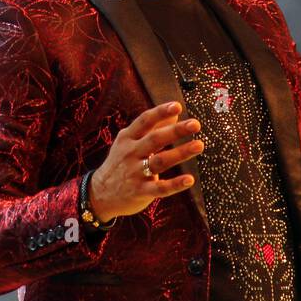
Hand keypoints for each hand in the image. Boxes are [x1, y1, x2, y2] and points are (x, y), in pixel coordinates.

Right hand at [88, 101, 202, 220]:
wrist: (100, 194)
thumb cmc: (120, 162)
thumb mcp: (130, 142)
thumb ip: (152, 128)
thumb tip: (176, 113)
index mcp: (128, 138)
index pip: (144, 121)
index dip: (160, 112)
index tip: (177, 106)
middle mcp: (131, 153)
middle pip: (155, 139)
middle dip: (175, 131)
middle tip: (195, 124)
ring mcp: (135, 173)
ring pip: (160, 161)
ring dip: (180, 153)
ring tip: (199, 145)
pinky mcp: (141, 191)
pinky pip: (160, 188)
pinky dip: (175, 184)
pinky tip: (190, 180)